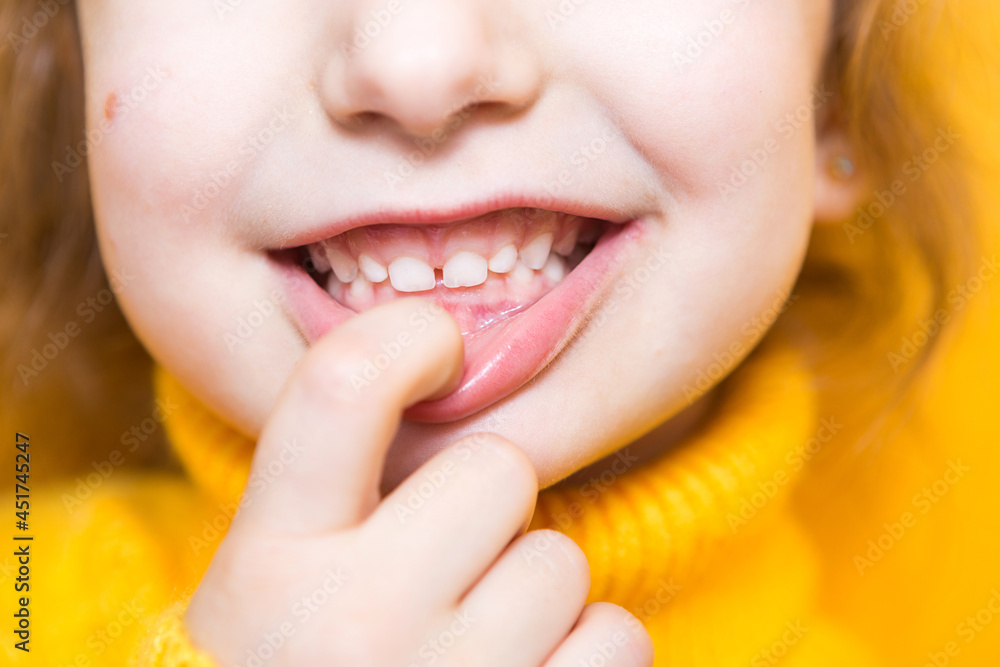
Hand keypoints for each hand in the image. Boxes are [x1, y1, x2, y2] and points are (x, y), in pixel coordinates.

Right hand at [184, 299, 652, 666]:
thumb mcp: (263, 592)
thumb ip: (331, 497)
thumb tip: (449, 377)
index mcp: (268, 566)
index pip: (338, 389)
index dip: (407, 339)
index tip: (441, 351)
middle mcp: (353, 621)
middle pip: (495, 471)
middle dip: (486, 513)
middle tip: (439, 578)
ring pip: (561, 561)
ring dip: (534, 599)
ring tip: (467, 656)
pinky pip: (616, 638)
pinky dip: (588, 656)